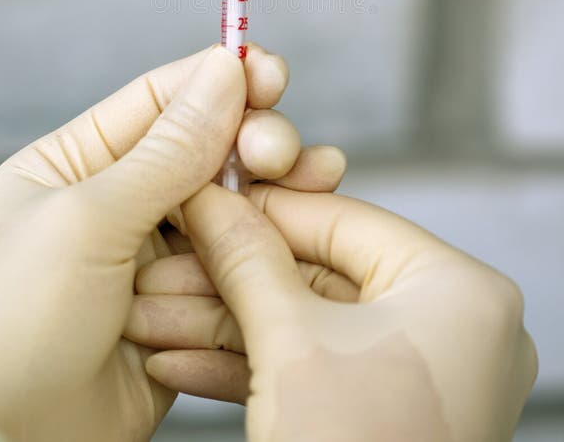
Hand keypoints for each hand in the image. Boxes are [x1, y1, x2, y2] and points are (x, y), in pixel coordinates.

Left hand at [0, 44, 341, 441]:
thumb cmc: (7, 325)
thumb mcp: (88, 221)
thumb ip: (168, 151)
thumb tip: (225, 72)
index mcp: (79, 162)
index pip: (161, 100)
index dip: (220, 80)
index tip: (272, 73)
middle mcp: (119, 202)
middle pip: (207, 149)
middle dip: (252, 141)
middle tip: (279, 152)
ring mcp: (154, 256)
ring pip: (233, 205)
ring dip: (274, 192)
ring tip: (316, 179)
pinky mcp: (185, 306)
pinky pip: (238, 265)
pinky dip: (268, 249)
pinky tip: (297, 233)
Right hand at [148, 184, 536, 441]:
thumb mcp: (289, 346)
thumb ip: (247, 259)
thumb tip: (211, 199)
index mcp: (458, 288)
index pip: (343, 220)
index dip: (262, 209)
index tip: (205, 197)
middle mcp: (452, 325)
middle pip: (316, 276)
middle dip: (226, 281)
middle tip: (166, 263)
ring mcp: (422, 373)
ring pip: (306, 327)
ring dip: (223, 326)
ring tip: (151, 315)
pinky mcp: (388, 412)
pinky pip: (314, 370)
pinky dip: (250, 367)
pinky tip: (178, 359)